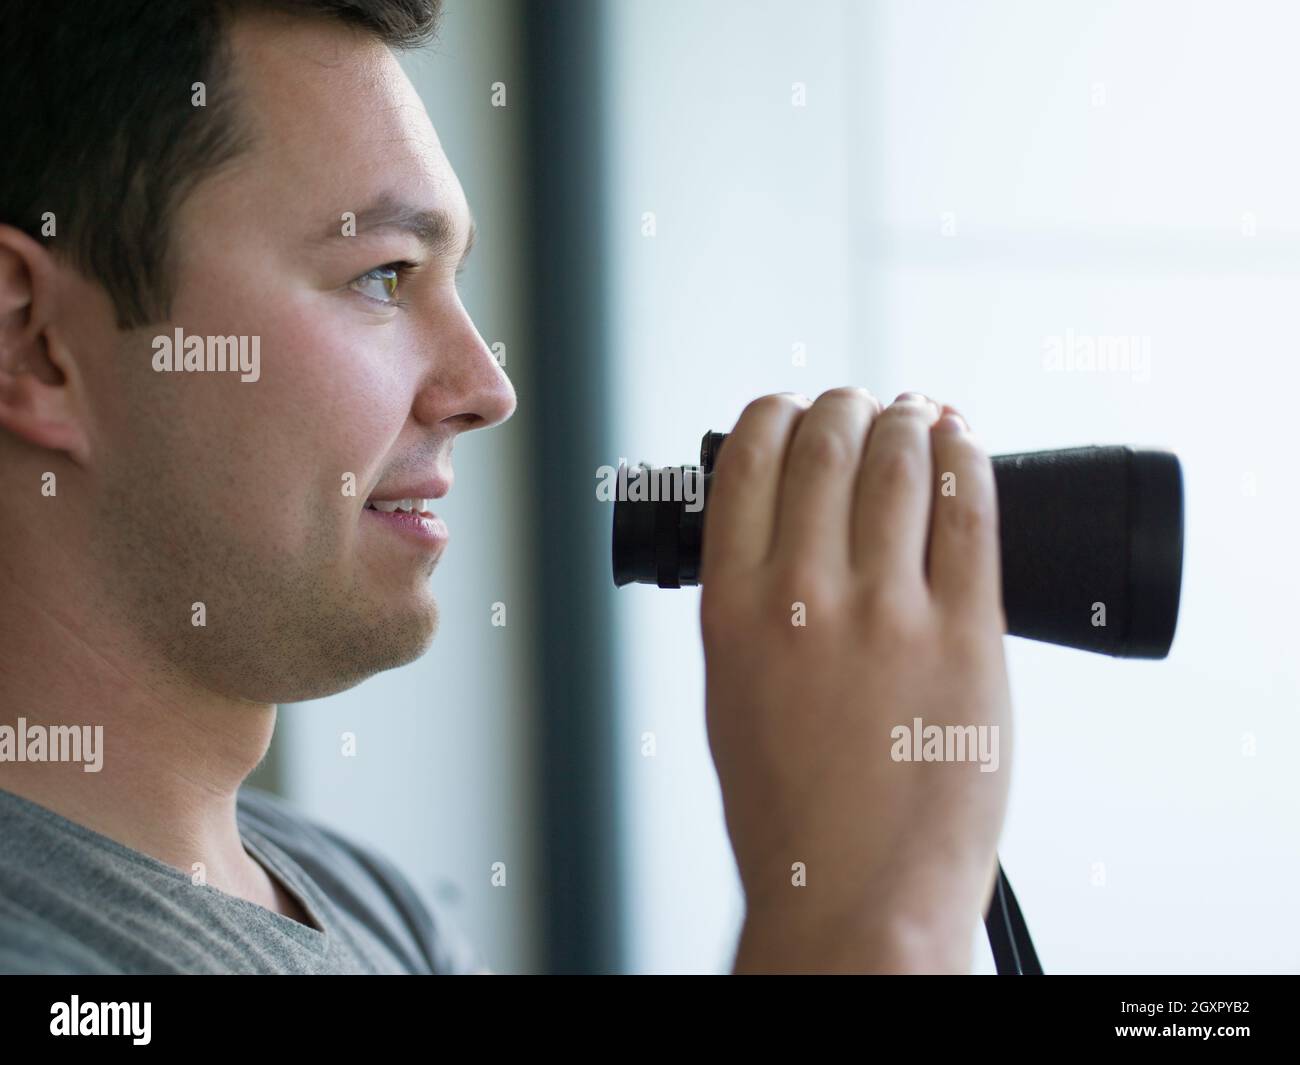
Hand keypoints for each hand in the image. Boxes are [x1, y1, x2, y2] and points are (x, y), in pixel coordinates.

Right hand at [699, 388, 1011, 972]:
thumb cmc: (788, 812)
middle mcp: (803, 597)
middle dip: (846, 406)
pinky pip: (970, 514)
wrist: (856, 897)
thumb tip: (782, 536)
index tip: (793, 410)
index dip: (776, 415)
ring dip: (909, 419)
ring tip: (915, 413)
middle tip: (860, 405)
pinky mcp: (967, 636)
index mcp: (731, 609)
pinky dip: (966, 457)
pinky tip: (962, 440)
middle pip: (828, 445)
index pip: (749, 462)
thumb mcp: (731, 695)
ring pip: (901, 464)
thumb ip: (750, 610)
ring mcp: (888, 614)